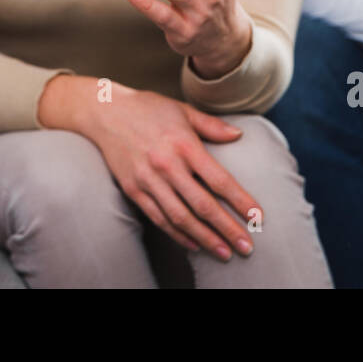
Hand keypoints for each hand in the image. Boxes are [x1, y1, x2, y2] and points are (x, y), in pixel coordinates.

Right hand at [45, 75, 259, 260]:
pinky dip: (176, 234)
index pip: (219, 179)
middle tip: (246, 247)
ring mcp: (148, 179)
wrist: (105, 111)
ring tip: (223, 253)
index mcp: (184, 144)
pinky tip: (193, 244)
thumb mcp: (182, 110)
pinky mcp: (133, 189)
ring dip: (204, 238)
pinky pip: (158, 217)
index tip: (258, 217)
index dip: (240, 201)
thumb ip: (211, 125)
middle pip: (202, 205)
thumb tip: (238, 135)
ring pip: (180, 217)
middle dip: (227, 228)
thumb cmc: (148, 108)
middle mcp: (167, 165)